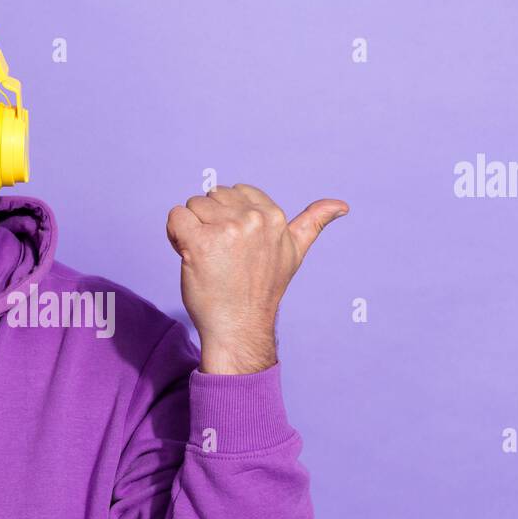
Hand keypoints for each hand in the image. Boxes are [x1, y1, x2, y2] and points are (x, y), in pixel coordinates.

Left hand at [166, 184, 347, 373]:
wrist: (240, 326)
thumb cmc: (262, 291)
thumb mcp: (294, 253)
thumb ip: (313, 223)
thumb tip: (342, 205)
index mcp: (274, 216)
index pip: (236, 192)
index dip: (228, 216)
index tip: (234, 244)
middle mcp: (252, 219)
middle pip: (211, 197)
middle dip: (209, 221)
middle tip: (219, 254)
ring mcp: (227, 230)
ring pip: (192, 206)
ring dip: (192, 229)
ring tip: (205, 257)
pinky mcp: (200, 242)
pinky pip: (176, 217)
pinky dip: (175, 234)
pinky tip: (187, 254)